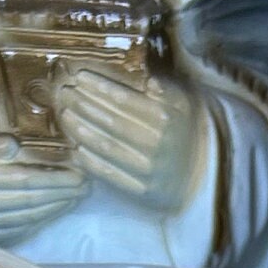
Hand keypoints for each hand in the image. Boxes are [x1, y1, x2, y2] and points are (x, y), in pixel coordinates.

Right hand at [0, 121, 87, 240]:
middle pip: (34, 202)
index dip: (57, 180)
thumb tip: (16, 147)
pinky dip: (40, 221)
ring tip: (75, 197)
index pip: (30, 181)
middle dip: (63, 195)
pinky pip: (20, 231)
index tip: (80, 174)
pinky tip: (54, 211)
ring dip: (56, 209)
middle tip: (86, 186)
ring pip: (30, 218)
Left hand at [51, 65, 204, 215]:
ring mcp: (148, 171)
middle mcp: (155, 145)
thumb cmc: (186, 133)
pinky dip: (90, 162)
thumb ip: (165, 90)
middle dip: (84, 105)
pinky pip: (110, 175)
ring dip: (82, 131)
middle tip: (64, 93)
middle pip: (111, 121)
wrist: (203, 176)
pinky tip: (76, 149)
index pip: (125, 99)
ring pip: (107, 147)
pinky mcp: (142, 192)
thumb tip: (146, 80)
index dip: (99, 87)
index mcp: (165, 119)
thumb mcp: (184, 104)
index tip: (79, 75)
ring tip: (65, 115)